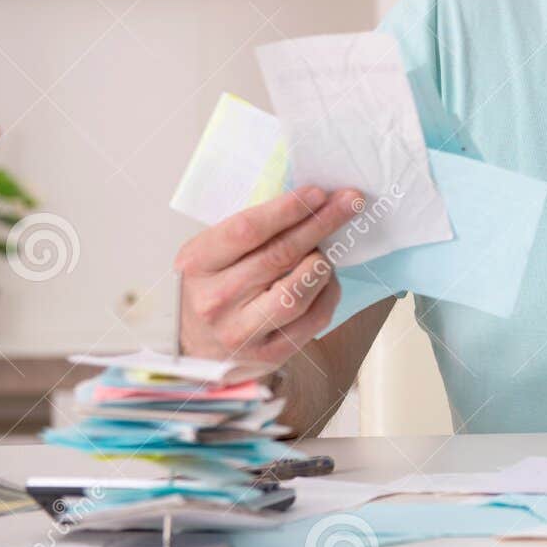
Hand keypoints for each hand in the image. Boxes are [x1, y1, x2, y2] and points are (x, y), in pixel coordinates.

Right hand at [174, 186, 362, 367]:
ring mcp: (241, 331)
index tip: (319, 193)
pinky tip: (326, 280)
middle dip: (322, 223)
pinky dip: (329, 292)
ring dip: (322, 263)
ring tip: (327, 251)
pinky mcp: (269, 354)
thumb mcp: (213, 253)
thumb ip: (252, 230)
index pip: (247, 230)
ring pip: (299, 291)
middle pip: (280, 255)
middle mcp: (215, 300)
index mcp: (197, 264)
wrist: (196, 347)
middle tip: (350, 201)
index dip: (288, 209)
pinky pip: (314, 317)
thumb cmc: (213, 287)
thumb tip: (310, 201)